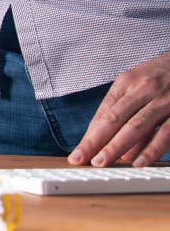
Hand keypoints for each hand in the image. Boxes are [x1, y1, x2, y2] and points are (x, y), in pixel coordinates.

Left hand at [68, 51, 169, 166]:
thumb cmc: (159, 76)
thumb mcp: (136, 82)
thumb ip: (121, 107)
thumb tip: (104, 139)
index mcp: (127, 81)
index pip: (104, 112)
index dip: (90, 135)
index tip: (77, 153)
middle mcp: (143, 89)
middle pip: (115, 119)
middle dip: (97, 141)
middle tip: (83, 159)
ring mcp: (164, 101)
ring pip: (137, 126)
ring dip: (118, 146)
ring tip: (103, 162)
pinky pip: (165, 133)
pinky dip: (151, 149)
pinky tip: (138, 162)